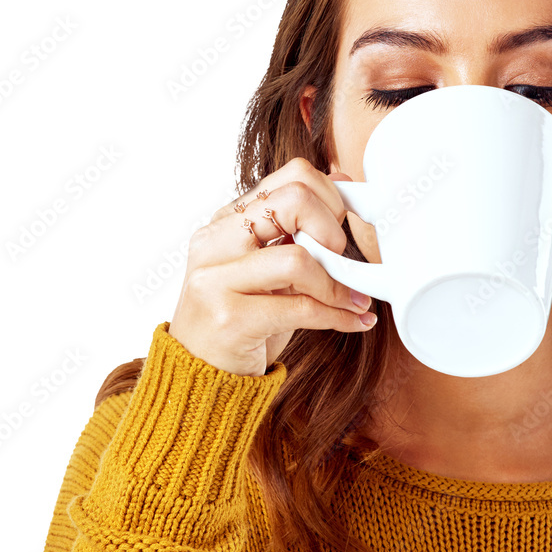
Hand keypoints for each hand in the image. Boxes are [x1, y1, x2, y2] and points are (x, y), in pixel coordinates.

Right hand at [168, 158, 375, 375]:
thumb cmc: (240, 319)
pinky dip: (338, 314)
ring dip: (337, 283)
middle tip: (341, 260)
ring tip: (351, 297)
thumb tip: (343, 179)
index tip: (342, 229)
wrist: (198, 376)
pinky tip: (354, 319)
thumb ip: (296, 226)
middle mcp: (215, 241)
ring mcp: (215, 278)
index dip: (331, 197)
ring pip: (298, 258)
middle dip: (333, 230)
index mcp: (227, 219)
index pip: (292, 175)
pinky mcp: (229, 319)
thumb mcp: (268, 266)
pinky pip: (302, 308)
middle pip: (294, 200)